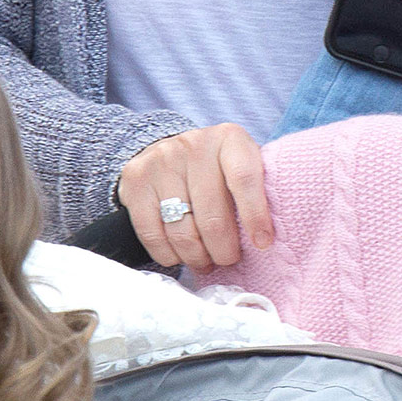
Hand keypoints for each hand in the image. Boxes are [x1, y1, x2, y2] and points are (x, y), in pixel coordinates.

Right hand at [116, 125, 273, 272]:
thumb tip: (266, 241)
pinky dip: (168, 254)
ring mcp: (161, 160)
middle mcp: (194, 144)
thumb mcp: (242, 167)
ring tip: (205, 261)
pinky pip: (153, 233)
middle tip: (228, 260)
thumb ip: (258, 192)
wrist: (170, 151)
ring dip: (196, 257)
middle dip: (223, 250)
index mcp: (229, 139)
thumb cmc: (218, 169)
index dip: (254, 215)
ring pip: (182, 230)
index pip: (244, 178)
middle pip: (212, 215)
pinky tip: (179, 255)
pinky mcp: (135, 179)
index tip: (262, 243)